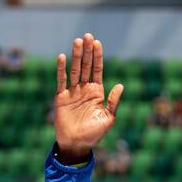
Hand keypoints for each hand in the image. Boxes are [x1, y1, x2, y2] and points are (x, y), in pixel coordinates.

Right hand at [55, 33, 123, 162]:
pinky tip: (62, 57)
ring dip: (76, 56)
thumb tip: (120, 85)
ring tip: (78, 41)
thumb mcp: (107, 120)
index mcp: (97, 93)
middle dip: (87, 51)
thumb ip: (113, 103)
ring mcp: (73, 92)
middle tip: (88, 36)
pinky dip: (61, 69)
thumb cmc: (93, 135)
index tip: (97, 43)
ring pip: (75, 70)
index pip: (97, 70)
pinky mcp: (62, 97)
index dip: (97, 57)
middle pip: (86, 66)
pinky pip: (61, 81)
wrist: (76, 145)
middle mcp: (85, 89)